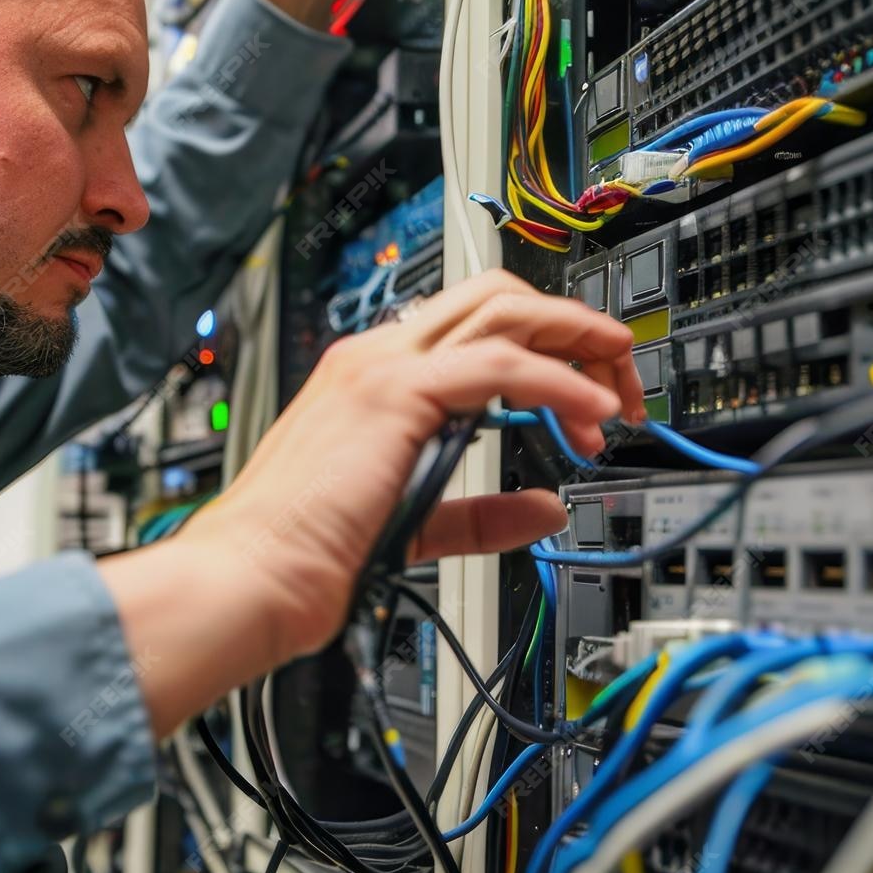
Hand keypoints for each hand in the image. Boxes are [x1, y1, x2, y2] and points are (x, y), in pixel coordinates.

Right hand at [99, 271, 645, 735]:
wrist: (252, 575)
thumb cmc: (308, 556)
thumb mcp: (420, 522)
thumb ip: (482, 511)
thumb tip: (546, 507)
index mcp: (375, 376)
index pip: (476, 324)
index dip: (547, 345)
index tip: (592, 396)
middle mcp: (378, 355)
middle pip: (498, 296)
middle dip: (573, 326)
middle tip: (621, 376)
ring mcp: (383, 367)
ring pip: (504, 310)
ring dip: (576, 343)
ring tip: (618, 391)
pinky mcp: (395, 393)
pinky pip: (499, 364)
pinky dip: (557, 383)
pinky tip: (588, 413)